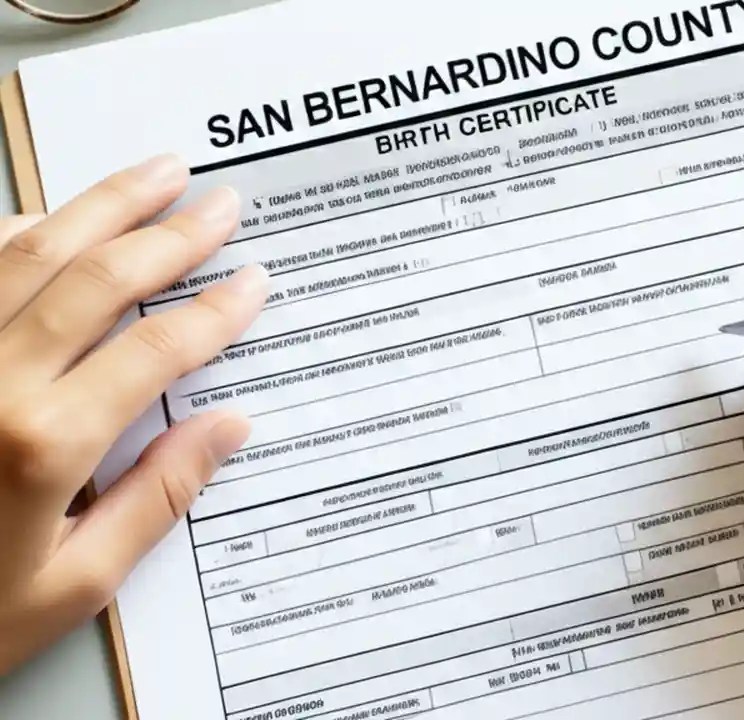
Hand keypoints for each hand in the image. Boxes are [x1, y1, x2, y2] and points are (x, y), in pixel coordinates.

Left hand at [0, 155, 265, 672]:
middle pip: (98, 280)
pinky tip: (50, 217)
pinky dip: (16, 232)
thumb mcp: (70, 586)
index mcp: (43, 444)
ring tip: (154, 175)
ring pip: (30, 251)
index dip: (213, 310)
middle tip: (217, 206)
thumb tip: (225, 430)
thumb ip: (155, 500)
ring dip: (101, 206)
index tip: (251, 282)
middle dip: (169, 235)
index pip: (155, 351)